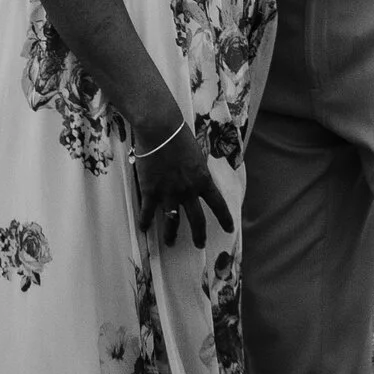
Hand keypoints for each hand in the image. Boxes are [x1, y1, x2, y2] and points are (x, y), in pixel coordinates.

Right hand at [133, 118, 235, 252]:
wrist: (160, 129)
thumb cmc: (180, 135)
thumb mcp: (197, 153)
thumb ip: (198, 169)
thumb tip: (198, 175)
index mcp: (203, 180)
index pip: (218, 204)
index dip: (225, 218)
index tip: (229, 229)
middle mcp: (188, 191)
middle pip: (197, 220)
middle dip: (199, 235)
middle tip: (200, 245)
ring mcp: (168, 193)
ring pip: (172, 221)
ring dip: (171, 234)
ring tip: (170, 243)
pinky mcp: (150, 191)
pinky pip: (148, 211)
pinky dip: (145, 221)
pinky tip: (144, 228)